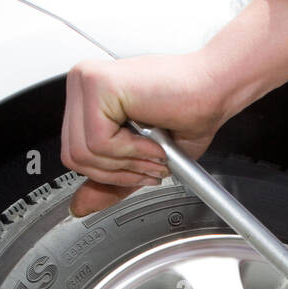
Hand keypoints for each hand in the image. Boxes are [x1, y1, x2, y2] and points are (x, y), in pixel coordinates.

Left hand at [61, 53, 224, 216]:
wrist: (214, 88)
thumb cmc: (187, 113)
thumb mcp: (139, 159)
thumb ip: (108, 180)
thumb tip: (79, 207)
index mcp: (87, 98)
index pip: (73, 153)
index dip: (109, 173)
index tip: (140, 169)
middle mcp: (82, 85)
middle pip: (73, 157)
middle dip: (118, 172)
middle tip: (150, 164)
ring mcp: (87, 81)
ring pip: (84, 152)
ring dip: (128, 162)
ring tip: (153, 152)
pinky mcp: (99, 84)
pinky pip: (98, 142)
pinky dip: (131, 150)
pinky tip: (152, 140)